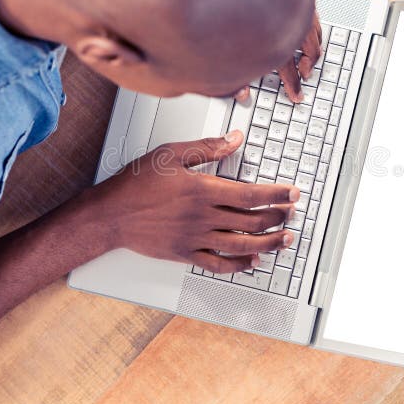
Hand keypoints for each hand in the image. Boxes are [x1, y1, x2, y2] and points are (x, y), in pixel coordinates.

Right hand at [79, 131, 298, 272]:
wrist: (110, 214)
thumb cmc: (136, 184)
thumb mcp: (171, 155)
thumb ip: (207, 147)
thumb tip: (235, 139)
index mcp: (203, 190)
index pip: (251, 194)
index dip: (277, 194)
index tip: (293, 193)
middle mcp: (203, 216)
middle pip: (252, 221)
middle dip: (278, 217)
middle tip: (292, 213)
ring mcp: (195, 238)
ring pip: (242, 244)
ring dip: (269, 243)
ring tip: (286, 240)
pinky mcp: (185, 253)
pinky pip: (219, 263)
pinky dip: (239, 265)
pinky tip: (253, 261)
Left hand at [234, 11, 321, 103]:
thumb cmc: (234, 8)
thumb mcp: (228, 51)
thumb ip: (236, 76)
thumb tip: (241, 94)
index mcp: (278, 40)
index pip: (289, 72)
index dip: (293, 86)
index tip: (297, 96)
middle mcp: (293, 25)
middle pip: (309, 53)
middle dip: (307, 66)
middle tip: (304, 75)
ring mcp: (300, 8)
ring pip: (316, 34)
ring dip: (314, 49)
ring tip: (309, 57)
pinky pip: (314, 16)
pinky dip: (313, 27)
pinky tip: (308, 27)